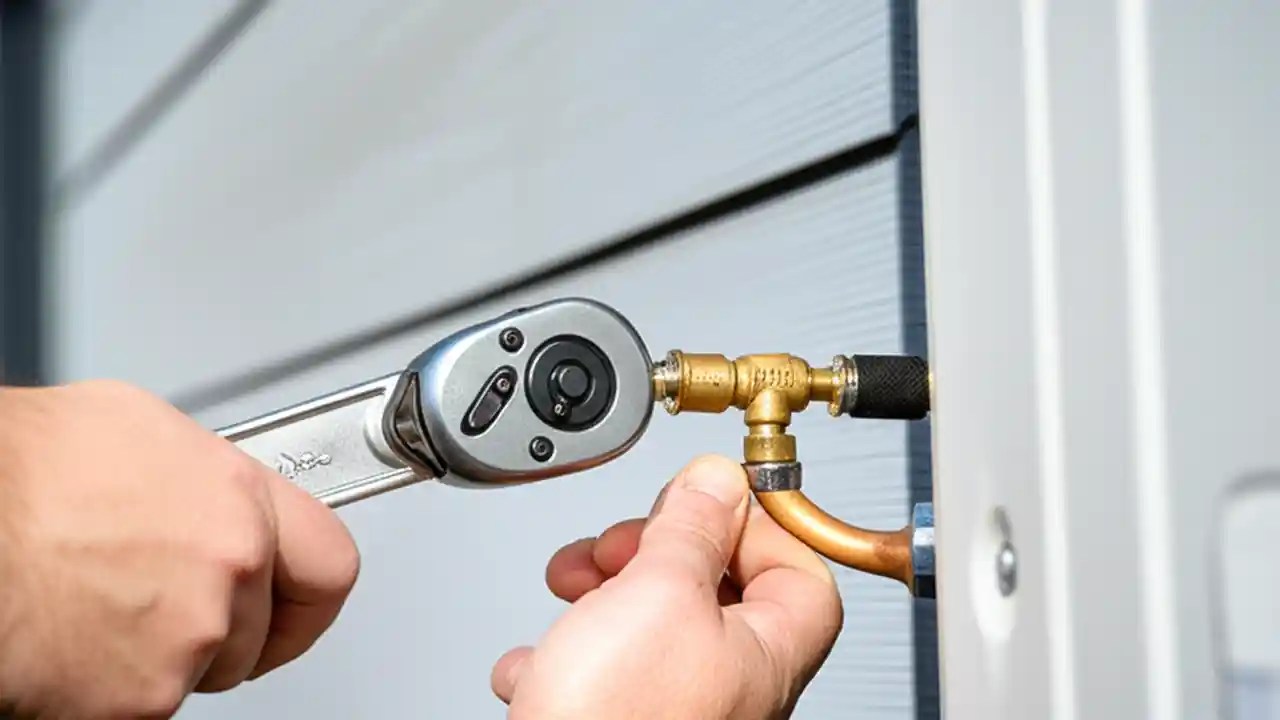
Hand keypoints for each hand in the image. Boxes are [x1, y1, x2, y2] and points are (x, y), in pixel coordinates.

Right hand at [0, 381, 359, 717]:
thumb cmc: (25, 469)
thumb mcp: (143, 430)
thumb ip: (208, 478)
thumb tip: (216, 495)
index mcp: (240, 502)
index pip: (331, 568)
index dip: (309, 594)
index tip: (297, 605)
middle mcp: (229, 571)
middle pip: (259, 629)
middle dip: (218, 622)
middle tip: (155, 593)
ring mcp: (188, 640)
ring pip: (204, 668)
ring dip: (165, 652)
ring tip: (99, 602)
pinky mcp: (140, 700)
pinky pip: (147, 702)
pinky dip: (113, 684)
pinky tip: (76, 634)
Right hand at [491, 455, 842, 718]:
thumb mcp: (659, 592)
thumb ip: (693, 529)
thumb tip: (718, 482)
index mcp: (764, 657)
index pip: (799, 571)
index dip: (754, 525)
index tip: (707, 499)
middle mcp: (728, 691)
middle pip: (716, 593)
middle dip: (657, 551)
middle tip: (625, 544)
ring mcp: (673, 712)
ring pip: (651, 626)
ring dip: (604, 591)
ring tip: (571, 585)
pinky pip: (599, 673)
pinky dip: (566, 653)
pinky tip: (540, 660)